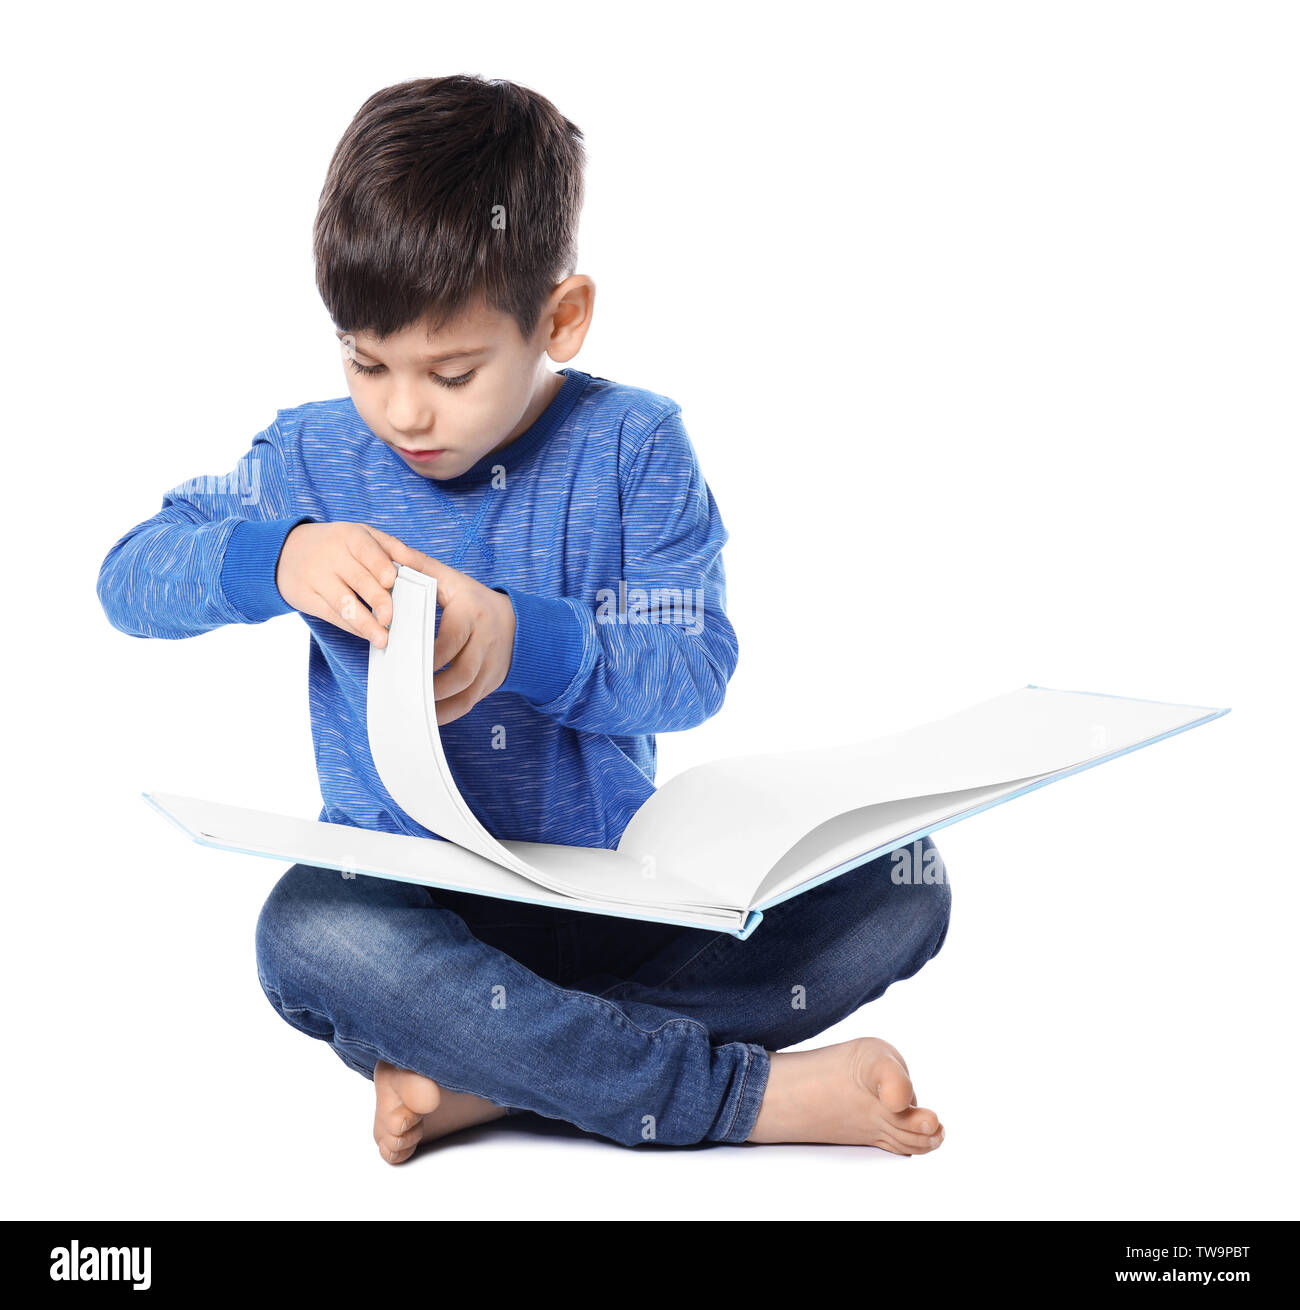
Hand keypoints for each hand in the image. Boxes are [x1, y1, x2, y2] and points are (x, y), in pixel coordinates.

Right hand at [275, 521, 398, 645]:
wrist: (284, 551)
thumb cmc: (335, 545)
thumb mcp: (359, 535)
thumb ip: (389, 547)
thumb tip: (415, 562)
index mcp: (349, 536)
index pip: (367, 551)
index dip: (380, 567)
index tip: (392, 583)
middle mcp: (331, 555)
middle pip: (358, 580)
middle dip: (377, 601)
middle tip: (391, 619)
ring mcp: (315, 577)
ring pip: (343, 604)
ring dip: (365, 623)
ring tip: (383, 639)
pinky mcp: (305, 598)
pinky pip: (332, 616)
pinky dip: (352, 628)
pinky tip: (367, 635)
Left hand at [375, 538, 516, 725]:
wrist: (516, 623)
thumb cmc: (474, 600)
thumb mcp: (452, 579)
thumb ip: (421, 566)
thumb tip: (391, 553)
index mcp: (472, 614)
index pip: (450, 640)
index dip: (427, 656)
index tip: (402, 660)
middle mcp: (486, 642)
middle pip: (461, 672)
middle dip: (431, 685)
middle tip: (402, 689)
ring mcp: (491, 665)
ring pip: (465, 692)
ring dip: (437, 702)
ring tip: (410, 704)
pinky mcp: (491, 683)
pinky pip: (469, 704)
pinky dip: (447, 713)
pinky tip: (427, 715)